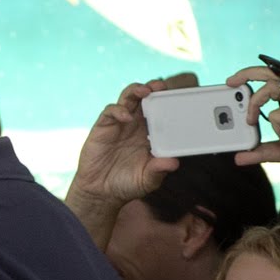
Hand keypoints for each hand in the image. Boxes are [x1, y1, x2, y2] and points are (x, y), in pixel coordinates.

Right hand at [69, 80, 179, 207]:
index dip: (168, 101)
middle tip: (161, 87)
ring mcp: (119, 124)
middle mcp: (136, 125)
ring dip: (136, 90)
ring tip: (145, 91)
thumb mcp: (147, 180)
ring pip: (128, 98)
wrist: (100, 192)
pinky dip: (118, 110)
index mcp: (150, 134)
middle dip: (154, 88)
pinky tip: (125, 116)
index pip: (161, 111)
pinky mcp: (103, 127)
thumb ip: (159, 170)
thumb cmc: (126, 184)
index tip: (178, 96)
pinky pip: (110, 111)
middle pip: (145, 98)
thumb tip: (173, 163)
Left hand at [227, 65, 279, 177]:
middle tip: (231, 82)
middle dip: (248, 73)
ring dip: (256, 105)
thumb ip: (260, 151)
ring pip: (272, 88)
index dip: (251, 75)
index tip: (232, 81)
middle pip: (272, 72)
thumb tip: (239, 157)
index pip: (272, 78)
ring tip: (253, 122)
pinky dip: (279, 129)